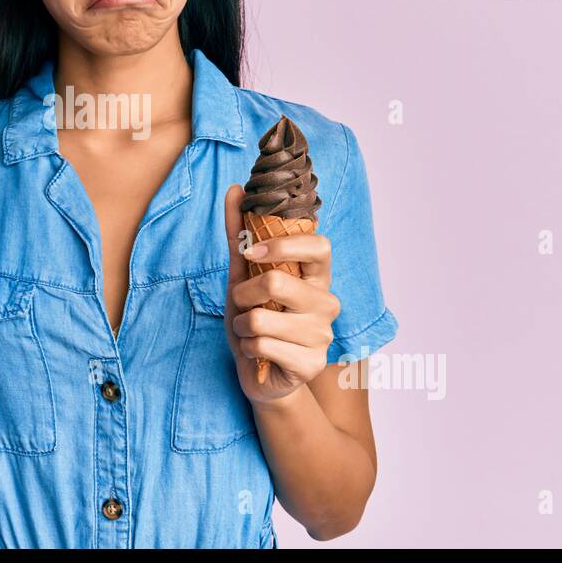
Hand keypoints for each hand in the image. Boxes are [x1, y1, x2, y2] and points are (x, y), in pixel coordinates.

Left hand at [222, 183, 339, 403]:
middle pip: (276, 282)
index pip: (320, 246)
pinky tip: (258, 352)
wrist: (260, 374)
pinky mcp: (310, 364)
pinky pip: (261, 345)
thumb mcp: (242, 275)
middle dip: (243, 294)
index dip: (283, 245)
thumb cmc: (255, 318)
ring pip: (260, 318)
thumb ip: (240, 235)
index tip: (252, 253)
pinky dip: (247, 348)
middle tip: (244, 304)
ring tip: (251, 332)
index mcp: (316, 276)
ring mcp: (322, 335)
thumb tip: (234, 189)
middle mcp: (327, 302)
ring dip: (241, 325)